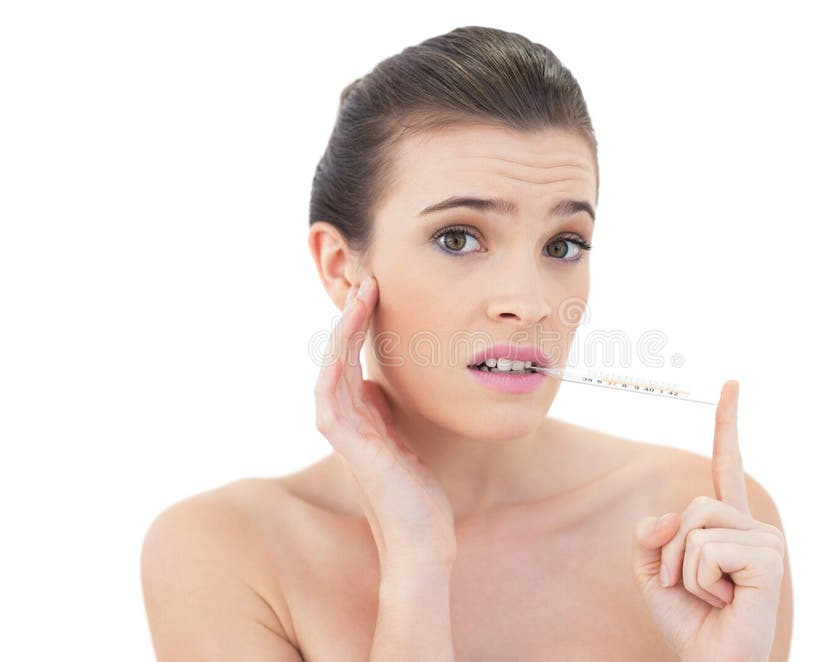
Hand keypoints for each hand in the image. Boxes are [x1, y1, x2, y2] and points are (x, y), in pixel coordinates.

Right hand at [315, 275, 456, 570]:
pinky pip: (333, 397)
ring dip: (345, 331)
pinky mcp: (350, 446)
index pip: (354, 360)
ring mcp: (344, 434)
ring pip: (333, 369)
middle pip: (340, 357)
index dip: (362, 325)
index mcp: (360, 418)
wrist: (421, 540)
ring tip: (361, 296)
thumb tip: (378, 384)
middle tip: (367, 280)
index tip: (377, 292)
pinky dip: (336, 366)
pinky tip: (346, 338)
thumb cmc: (416, 495)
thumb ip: (385, 413)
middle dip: (352, 318)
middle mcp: (346, 422)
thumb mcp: (403, 440)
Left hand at [631, 381, 784, 661]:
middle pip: (692, 506)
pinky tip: (726, 601)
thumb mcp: (653, 572)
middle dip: (671, 552)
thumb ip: (650, 534)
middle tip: (687, 588)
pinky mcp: (768, 557)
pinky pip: (705, 548)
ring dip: (683, 570)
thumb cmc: (689, 623)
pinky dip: (698, 580)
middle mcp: (753, 527)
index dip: (727, 424)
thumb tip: (667, 517)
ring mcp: (766, 541)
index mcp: (729, 526)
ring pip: (695, 526)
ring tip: (710, 597)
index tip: (731, 384)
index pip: (728, 465)